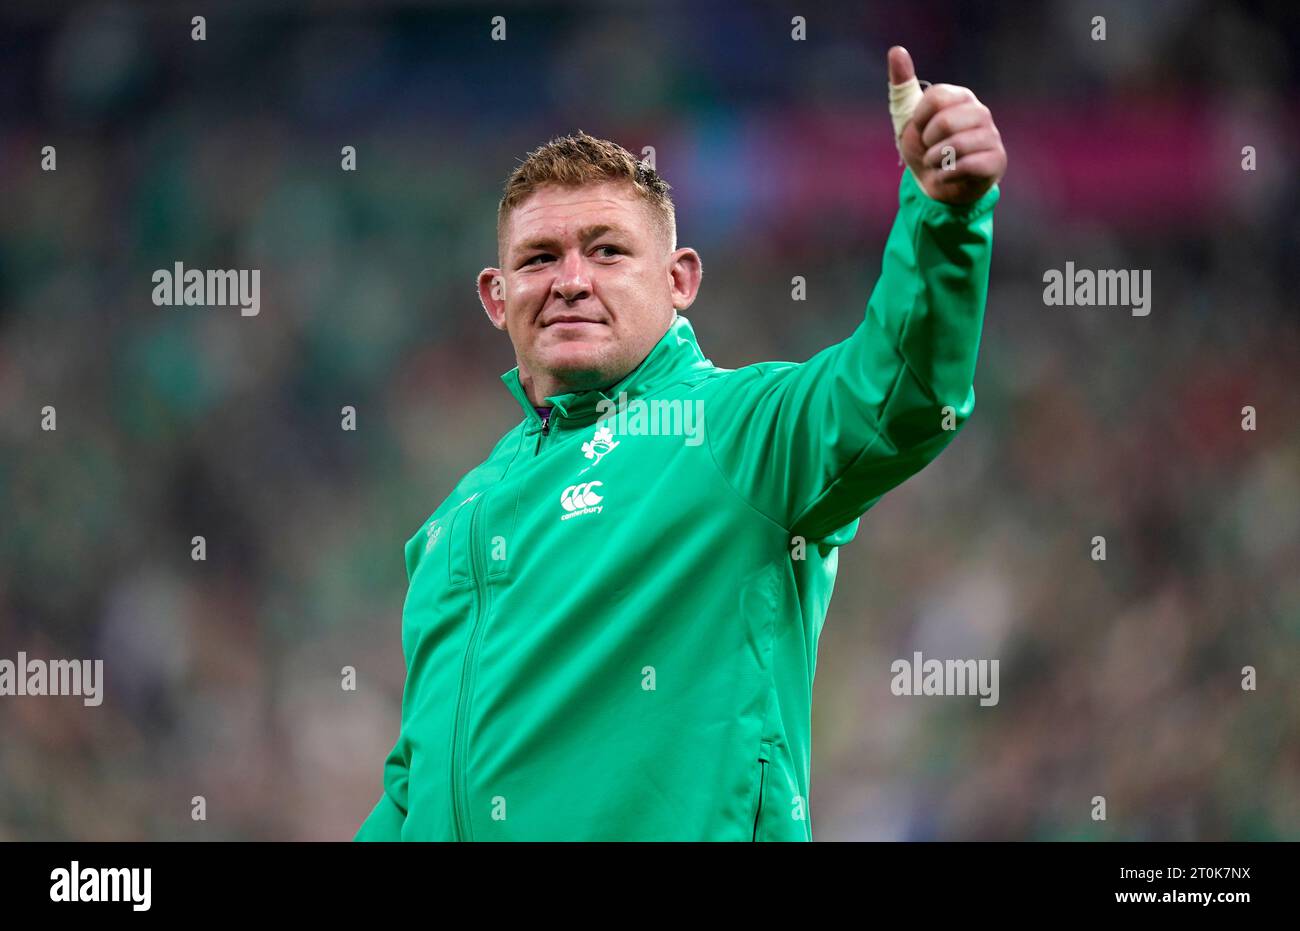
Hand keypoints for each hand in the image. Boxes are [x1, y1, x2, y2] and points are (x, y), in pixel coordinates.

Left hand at [890, 46, 1005, 204]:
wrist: (937, 186)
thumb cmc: (925, 149)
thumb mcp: (907, 118)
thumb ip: (902, 84)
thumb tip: (896, 50)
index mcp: (960, 97)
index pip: (935, 97)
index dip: (919, 120)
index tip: (921, 130)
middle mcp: (980, 112)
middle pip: (945, 121)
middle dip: (927, 143)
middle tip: (931, 150)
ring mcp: (991, 135)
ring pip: (955, 145)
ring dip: (935, 161)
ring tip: (938, 163)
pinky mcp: (996, 160)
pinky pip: (966, 165)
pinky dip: (947, 175)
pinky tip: (947, 175)